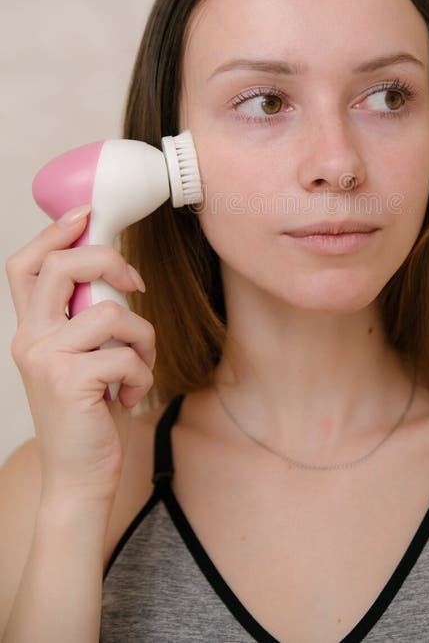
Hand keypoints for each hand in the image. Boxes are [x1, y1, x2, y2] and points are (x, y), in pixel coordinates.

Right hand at [5, 204, 155, 504]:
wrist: (79, 478)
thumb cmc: (89, 415)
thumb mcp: (82, 359)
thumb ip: (84, 321)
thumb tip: (117, 275)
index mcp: (31, 330)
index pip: (24, 266)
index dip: (52, 233)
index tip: (86, 213)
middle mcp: (30, 340)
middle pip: (61, 267)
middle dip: (108, 260)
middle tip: (135, 285)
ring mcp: (46, 360)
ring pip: (109, 312)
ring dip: (141, 336)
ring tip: (138, 365)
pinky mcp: (70, 382)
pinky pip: (125, 353)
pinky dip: (141, 372)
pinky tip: (128, 396)